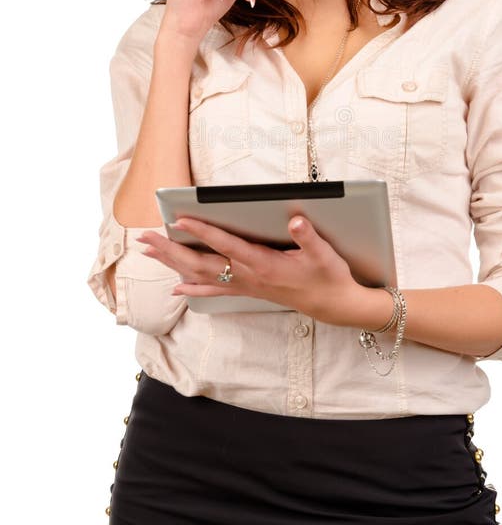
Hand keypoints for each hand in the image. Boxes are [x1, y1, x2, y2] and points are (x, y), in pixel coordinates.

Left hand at [137, 215, 381, 327]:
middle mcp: (248, 276)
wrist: (333, 304)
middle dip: (170, 249)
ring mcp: (246, 285)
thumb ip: (308, 236)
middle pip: (200, 263)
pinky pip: (213, 290)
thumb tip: (295, 219)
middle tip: (145, 236)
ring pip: (200, 276)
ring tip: (149, 251)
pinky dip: (191, 288)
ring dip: (173, 263)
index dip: (203, 231)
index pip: (226, 244)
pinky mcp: (248, 290)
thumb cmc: (328, 276)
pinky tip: (175, 287)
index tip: (180, 220)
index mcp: (263, 264)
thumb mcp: (323, 253)